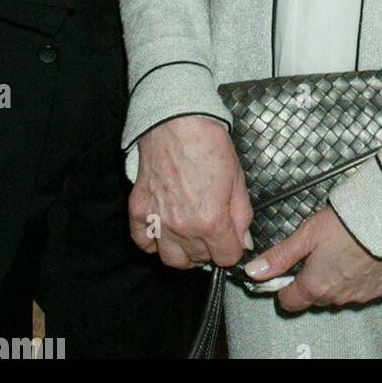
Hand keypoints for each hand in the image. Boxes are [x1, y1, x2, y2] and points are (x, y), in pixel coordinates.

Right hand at [129, 115, 252, 269]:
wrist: (176, 122)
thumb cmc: (209, 145)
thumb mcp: (238, 178)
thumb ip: (242, 215)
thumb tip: (244, 241)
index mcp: (211, 220)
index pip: (227, 257)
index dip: (233, 248)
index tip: (232, 238)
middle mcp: (182, 227)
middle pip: (200, 259)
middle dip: (211, 247)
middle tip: (213, 229)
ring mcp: (157, 221)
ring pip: (172, 259)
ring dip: (184, 253)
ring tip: (191, 235)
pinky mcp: (138, 211)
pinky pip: (144, 243)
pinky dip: (154, 242)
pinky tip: (166, 229)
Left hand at [245, 207, 381, 310]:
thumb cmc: (346, 222)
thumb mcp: (306, 234)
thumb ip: (279, 256)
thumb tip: (253, 271)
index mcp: (316, 286)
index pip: (289, 302)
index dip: (285, 287)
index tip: (290, 271)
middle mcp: (337, 297)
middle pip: (315, 297)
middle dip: (313, 280)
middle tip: (319, 253)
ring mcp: (361, 295)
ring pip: (340, 293)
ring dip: (337, 279)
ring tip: (343, 250)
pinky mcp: (381, 288)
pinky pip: (364, 288)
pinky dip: (361, 276)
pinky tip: (363, 255)